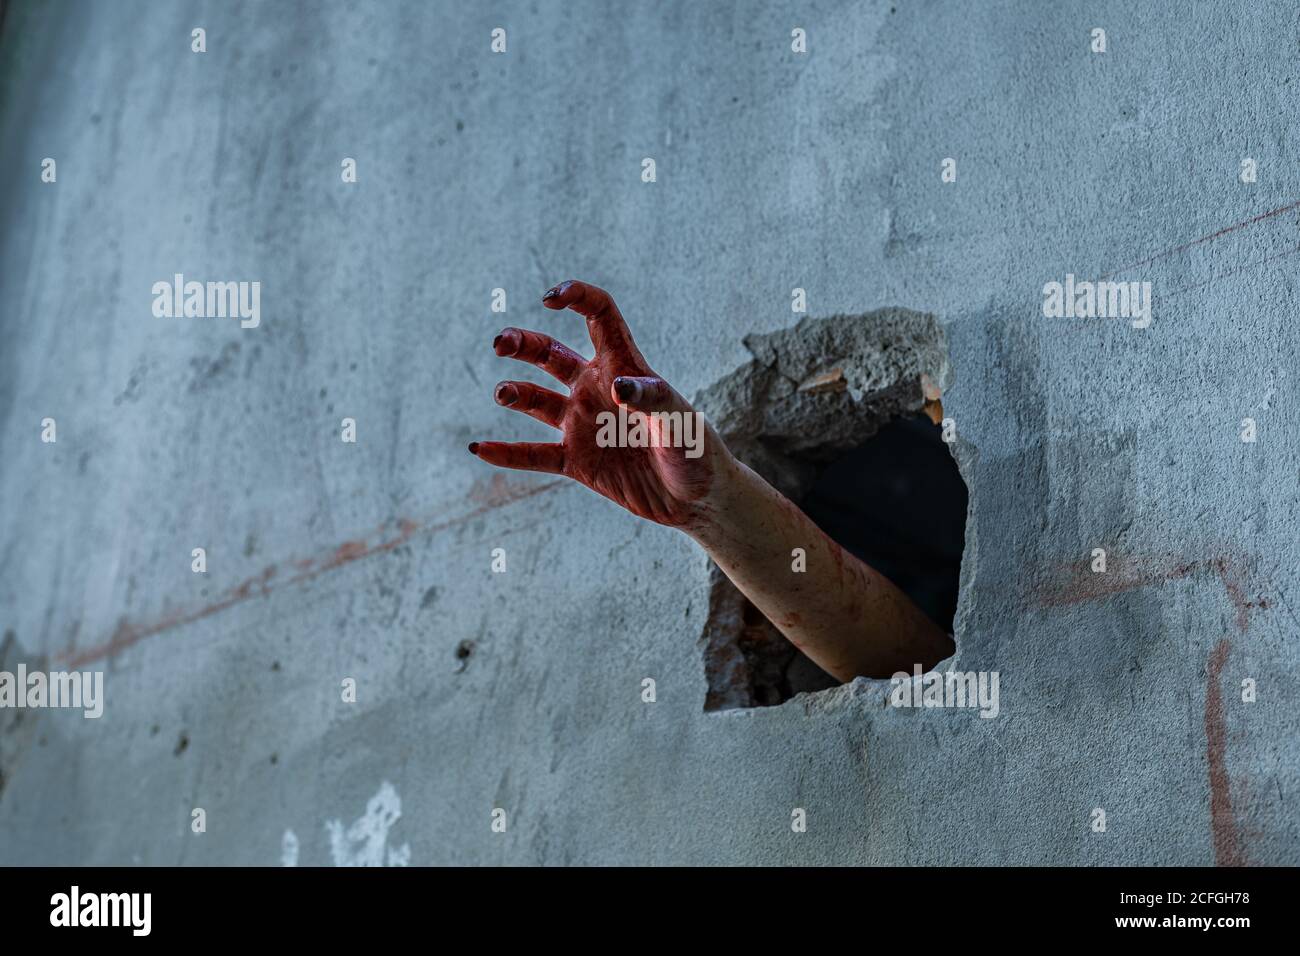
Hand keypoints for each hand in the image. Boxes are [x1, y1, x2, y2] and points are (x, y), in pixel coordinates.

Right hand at [469, 280, 732, 527]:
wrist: (697, 498)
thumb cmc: (696, 450)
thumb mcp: (679, 421)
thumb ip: (650, 399)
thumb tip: (618, 385)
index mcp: (625, 367)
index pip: (598, 317)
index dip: (576, 298)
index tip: (550, 298)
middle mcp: (597, 389)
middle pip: (551, 354)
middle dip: (523, 344)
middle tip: (500, 344)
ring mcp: (583, 425)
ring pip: (536, 400)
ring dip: (514, 393)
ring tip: (502, 394)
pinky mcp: (577, 461)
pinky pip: (534, 455)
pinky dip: (506, 453)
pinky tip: (479, 448)